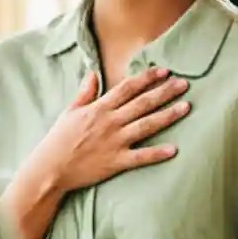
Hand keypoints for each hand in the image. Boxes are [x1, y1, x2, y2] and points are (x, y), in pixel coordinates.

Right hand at [25, 68, 189, 194]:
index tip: (164, 70)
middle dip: (165, 92)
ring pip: (147, 125)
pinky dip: (157, 153)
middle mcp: (110, 122)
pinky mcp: (116, 162)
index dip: (147, 78)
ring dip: (168, 115)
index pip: (128, 88)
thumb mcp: (70, 111)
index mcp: (99, 108)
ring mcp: (115, 142)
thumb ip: (85, 92)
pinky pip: (141, 157)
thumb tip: (93, 73)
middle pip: (143, 103)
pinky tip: (174, 149)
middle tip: (184, 83)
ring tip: (187, 107)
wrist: (50, 168)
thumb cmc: (59, 140)